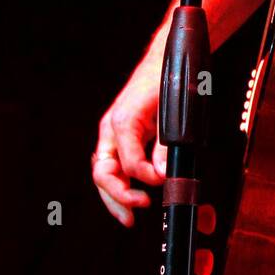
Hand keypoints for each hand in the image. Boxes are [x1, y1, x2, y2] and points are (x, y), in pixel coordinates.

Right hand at [93, 65, 166, 226]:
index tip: (162, 183)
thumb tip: (161, 173)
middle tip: (134, 215)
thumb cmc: (167, 80)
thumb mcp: (171, 113)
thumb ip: (165, 144)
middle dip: (117, 197)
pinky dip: (120, 182)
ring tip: (129, 216)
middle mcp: (112, 129)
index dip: (145, 178)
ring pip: (104, 172)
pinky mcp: (121, 135)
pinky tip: (131, 195)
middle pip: (103, 174)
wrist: (165, 59)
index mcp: (122, 122)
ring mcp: (114, 133)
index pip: (127, 163)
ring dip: (114, 196)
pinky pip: (114, 164)